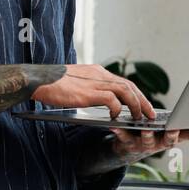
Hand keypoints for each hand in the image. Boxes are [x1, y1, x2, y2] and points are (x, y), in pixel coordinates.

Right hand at [32, 64, 153, 118]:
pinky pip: (111, 100)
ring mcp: (94, 83)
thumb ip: (91, 89)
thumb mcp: (78, 83)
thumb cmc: (53, 84)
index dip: (136, 93)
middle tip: (150, 113)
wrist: (38, 80)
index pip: (124, 82)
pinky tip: (116, 117)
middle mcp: (99, 75)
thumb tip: (102, 100)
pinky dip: (117, 109)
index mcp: (97, 72)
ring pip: (125, 91)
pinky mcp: (88, 93)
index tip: (143, 104)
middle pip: (129, 86)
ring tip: (139, 117)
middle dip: (142, 100)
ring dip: (135, 105)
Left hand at [108, 122, 188, 159]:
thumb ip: (182, 123)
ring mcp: (146, 146)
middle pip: (171, 140)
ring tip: (146, 128)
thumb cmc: (152, 133)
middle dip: (173, 134)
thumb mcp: (168, 128)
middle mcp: (162, 143)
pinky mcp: (130, 145)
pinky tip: (115, 126)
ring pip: (149, 141)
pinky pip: (125, 138)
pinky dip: (120, 132)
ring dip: (147, 135)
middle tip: (175, 128)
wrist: (127, 149)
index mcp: (174, 136)